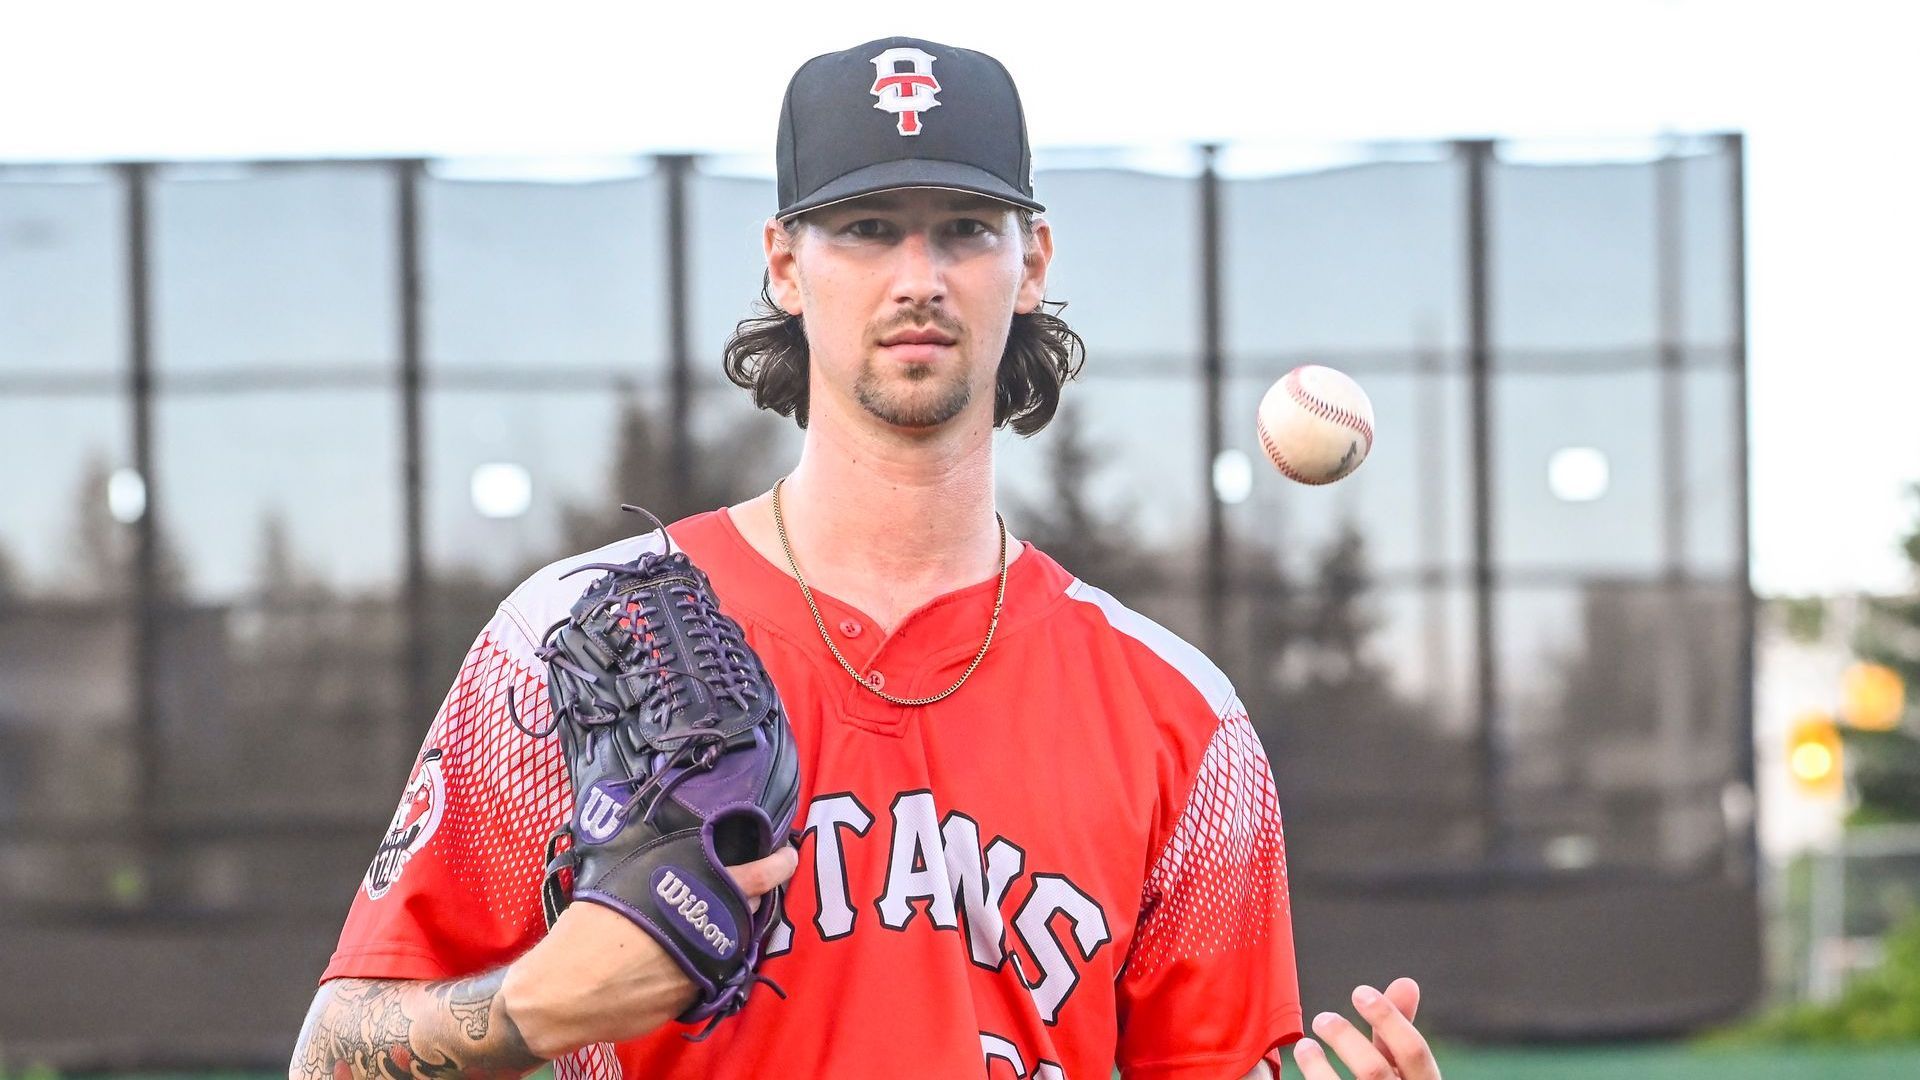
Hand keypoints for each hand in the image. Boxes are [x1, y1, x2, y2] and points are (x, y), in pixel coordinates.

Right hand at [500, 846, 798, 1058]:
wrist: (565, 994)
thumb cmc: (587, 931)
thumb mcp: (626, 880)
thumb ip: (665, 869)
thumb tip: (684, 852)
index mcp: (694, 895)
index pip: (755, 875)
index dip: (778, 864)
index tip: (789, 855)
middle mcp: (708, 932)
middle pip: (746, 909)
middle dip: (746, 897)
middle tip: (737, 885)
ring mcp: (704, 968)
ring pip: (731, 941)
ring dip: (725, 928)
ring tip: (703, 917)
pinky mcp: (693, 997)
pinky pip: (709, 970)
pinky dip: (701, 958)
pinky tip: (676, 952)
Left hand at [1290, 977, 1438, 1079]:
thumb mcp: (1402, 1073)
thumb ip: (1397, 1035)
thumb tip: (1406, 982)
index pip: (1415, 1052)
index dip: (1388, 1017)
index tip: (1359, 991)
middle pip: (1374, 1071)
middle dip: (1345, 1039)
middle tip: (1322, 1018)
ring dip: (1317, 1065)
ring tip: (1304, 1045)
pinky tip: (1301, 1065)